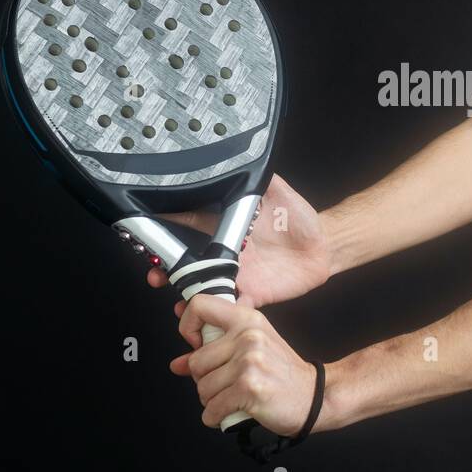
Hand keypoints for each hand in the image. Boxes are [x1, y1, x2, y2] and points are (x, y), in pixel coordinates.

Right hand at [147, 173, 331, 307]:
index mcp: (229, 227)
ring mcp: (239, 274)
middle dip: (167, 269)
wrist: (324, 246)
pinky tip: (210, 315)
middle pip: (188, 262)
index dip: (168, 226)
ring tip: (178, 301)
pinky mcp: (253, 293)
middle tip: (156, 275)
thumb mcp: (277, 191)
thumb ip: (258, 178)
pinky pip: (231, 307)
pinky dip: (219, 313)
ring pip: (203, 287)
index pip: (191, 225)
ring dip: (186, 295)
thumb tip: (242, 156)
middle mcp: (229, 252)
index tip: (148, 228)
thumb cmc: (299, 219)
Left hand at [171, 294, 321, 436]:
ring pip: (202, 388)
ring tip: (231, 398)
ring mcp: (249, 362)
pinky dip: (215, 417)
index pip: (200, 306)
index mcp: (248, 319)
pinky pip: (212, 409)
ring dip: (211, 401)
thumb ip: (213, 353)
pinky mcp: (249, 388)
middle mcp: (248, 336)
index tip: (196, 345)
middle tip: (224, 384)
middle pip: (195, 362)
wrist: (314, 396)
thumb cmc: (282, 373)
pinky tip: (229, 413)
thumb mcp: (251, 350)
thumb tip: (176, 364)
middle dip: (204, 381)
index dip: (188, 327)